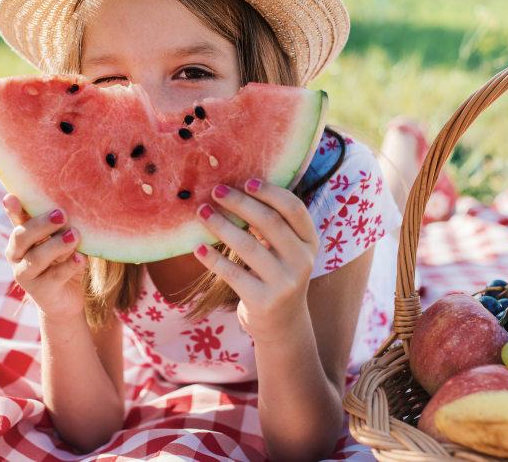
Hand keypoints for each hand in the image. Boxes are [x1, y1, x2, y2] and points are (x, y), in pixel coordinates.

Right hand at [3, 194, 86, 323]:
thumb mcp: (59, 241)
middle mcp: (16, 256)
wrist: (65, 301)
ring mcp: (26, 275)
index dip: (13, 209)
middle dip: (41, 224)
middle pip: (23, 237)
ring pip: (37, 258)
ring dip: (56, 245)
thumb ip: (59, 226)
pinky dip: (69, 266)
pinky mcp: (41, 292)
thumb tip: (75, 204)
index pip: (17, 220)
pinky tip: (81, 257)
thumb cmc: (61, 262)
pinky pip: (54, 277)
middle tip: (62, 214)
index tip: (11, 197)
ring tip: (75, 235)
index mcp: (20, 239)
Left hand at [193, 179, 318, 341]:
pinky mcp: (263, 301)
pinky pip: (233, 274)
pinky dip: (213, 259)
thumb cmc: (276, 276)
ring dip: (221, 225)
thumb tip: (235, 191)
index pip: (294, 209)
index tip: (245, 182)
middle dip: (240, 203)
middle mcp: (302, 261)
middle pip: (270, 222)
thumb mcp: (285, 251)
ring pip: (248, 245)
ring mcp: (284, 283)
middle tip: (216, 191)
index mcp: (309, 242)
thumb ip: (271, 226)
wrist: (282, 326)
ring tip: (202, 212)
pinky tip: (198, 248)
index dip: (270, 192)